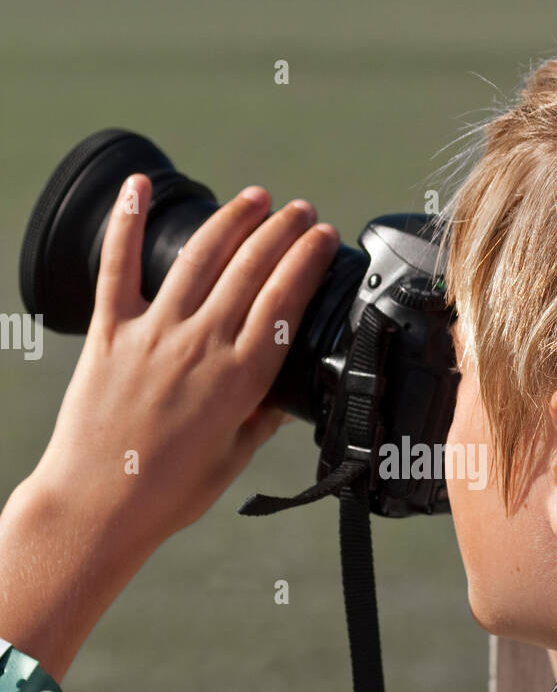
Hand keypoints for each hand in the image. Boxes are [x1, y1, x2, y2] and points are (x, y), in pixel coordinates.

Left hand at [27, 173, 339, 559]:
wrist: (97, 506)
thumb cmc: (168, 493)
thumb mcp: (234, 458)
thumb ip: (263, 419)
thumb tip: (288, 395)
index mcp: (241, 378)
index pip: (286, 299)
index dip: (308, 258)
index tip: (323, 236)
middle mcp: (201, 346)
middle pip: (251, 267)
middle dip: (282, 229)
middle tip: (300, 209)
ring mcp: (153, 334)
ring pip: (199, 256)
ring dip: (232, 219)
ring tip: (254, 198)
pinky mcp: (108, 333)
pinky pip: (117, 266)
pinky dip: (126, 222)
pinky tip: (140, 186)